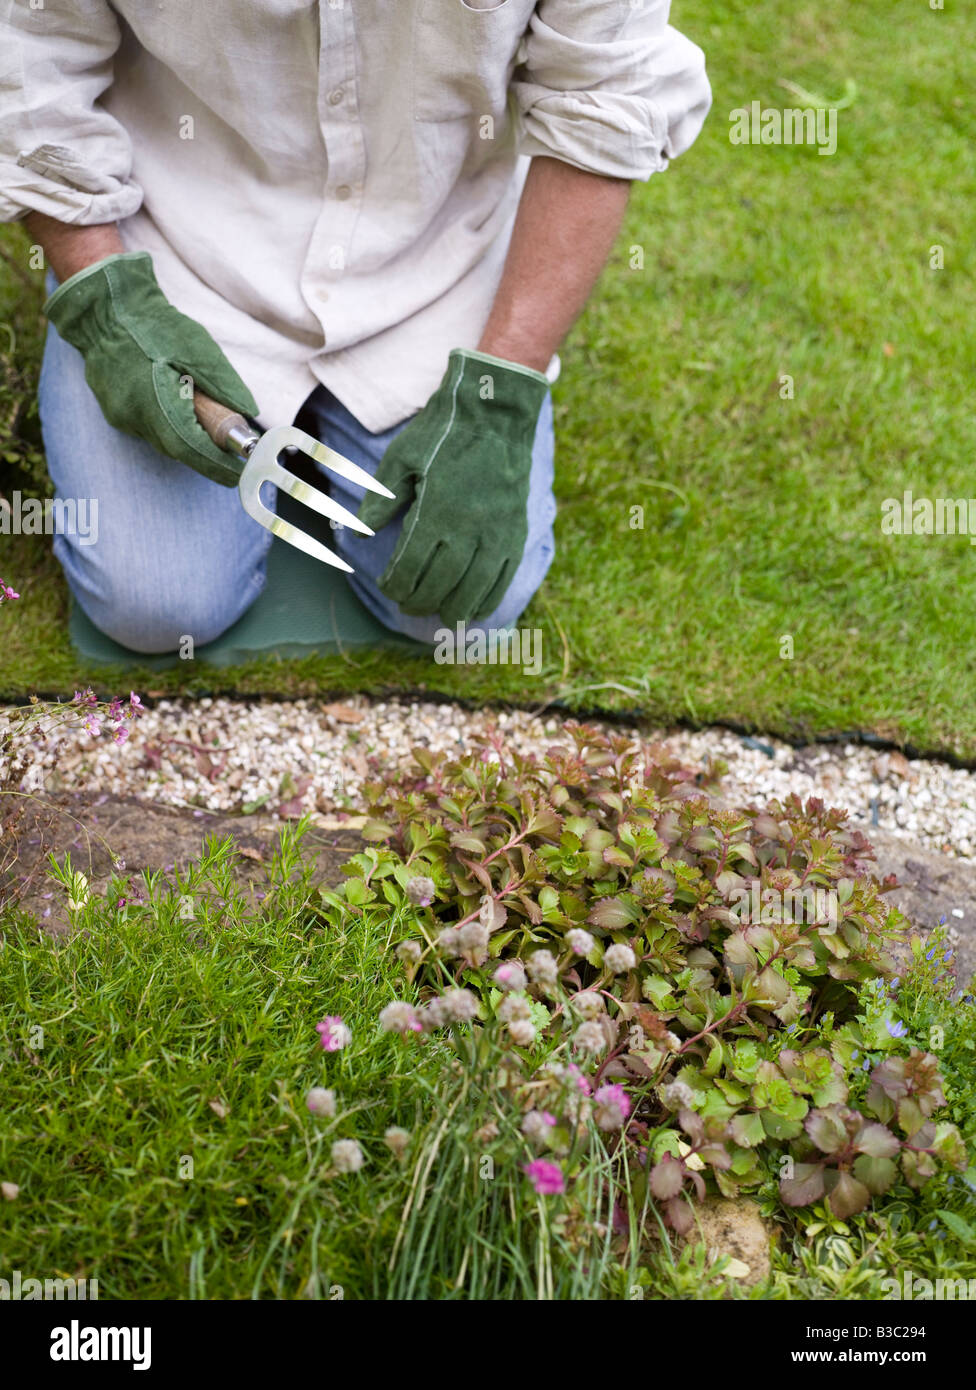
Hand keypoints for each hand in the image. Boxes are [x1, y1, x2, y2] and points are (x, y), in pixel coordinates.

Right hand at [44, 251, 256, 485]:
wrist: (106, 308)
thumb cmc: (154, 326)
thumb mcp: (199, 349)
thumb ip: (225, 385)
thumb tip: (248, 414)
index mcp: (154, 403)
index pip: (191, 450)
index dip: (217, 465)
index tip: (240, 473)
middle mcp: (134, 417)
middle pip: (179, 450)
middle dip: (207, 453)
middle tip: (233, 449)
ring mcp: (121, 417)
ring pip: (164, 441)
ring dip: (189, 438)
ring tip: (208, 420)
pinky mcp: (116, 412)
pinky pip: (150, 429)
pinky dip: (171, 426)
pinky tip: (179, 406)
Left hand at [358, 349, 548, 622]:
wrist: (496, 414)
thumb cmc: (443, 433)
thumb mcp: (401, 458)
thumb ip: (381, 499)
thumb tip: (359, 531)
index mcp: (434, 512)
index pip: (409, 568)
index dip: (394, 585)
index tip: (387, 587)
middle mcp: (467, 530)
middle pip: (439, 585)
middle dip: (419, 601)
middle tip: (407, 604)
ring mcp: (495, 534)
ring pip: (472, 590)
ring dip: (452, 608)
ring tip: (439, 615)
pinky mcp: (515, 534)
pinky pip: (502, 579)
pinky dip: (487, 599)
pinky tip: (474, 609)